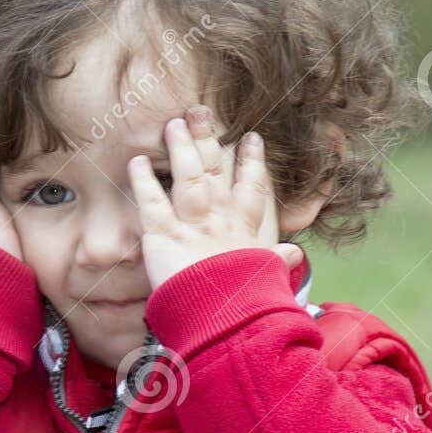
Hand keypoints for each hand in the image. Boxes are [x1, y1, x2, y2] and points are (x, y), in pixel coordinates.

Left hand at [128, 106, 303, 291]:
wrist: (227, 321)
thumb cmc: (247, 304)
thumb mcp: (269, 279)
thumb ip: (279, 261)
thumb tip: (295, 253)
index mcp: (245, 230)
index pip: (252, 188)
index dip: (252, 162)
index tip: (251, 139)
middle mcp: (221, 220)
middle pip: (214, 170)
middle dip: (207, 139)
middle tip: (198, 111)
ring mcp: (194, 225)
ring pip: (187, 176)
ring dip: (179, 148)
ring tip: (172, 124)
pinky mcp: (166, 236)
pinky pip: (152, 203)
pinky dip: (143, 182)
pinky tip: (136, 162)